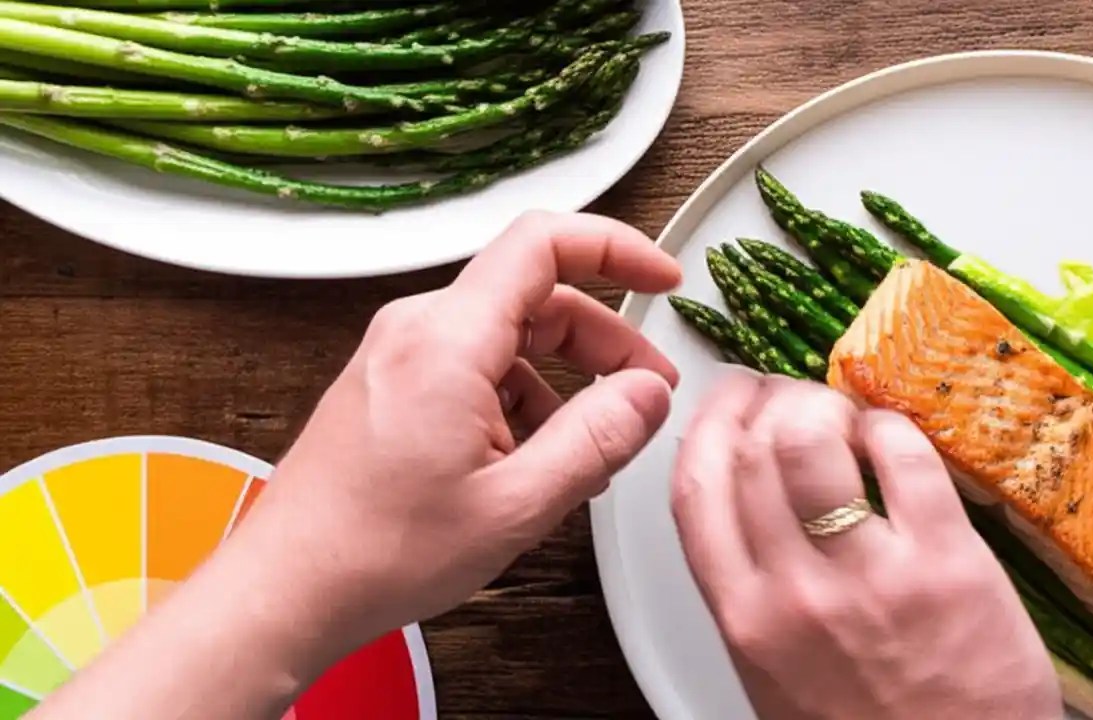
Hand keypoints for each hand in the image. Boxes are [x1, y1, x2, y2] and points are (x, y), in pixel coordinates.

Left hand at [32, 212, 682, 719]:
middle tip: (645, 392)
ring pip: (507, 334)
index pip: (544, 244)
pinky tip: (534, 456)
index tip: (662, 276)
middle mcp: (416, 331)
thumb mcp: (515, 506)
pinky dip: (520, 396)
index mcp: (446, 341)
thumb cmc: (376, 552)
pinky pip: (474, 365)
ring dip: (562, 377)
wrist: (286, 589)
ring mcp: (398, 355)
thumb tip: (648, 394)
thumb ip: (596, 440)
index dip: (615, 248)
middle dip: (603, 339)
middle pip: (535, 294)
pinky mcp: (391, 384)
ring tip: (589, 444)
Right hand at [671, 373, 1060, 719]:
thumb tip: (741, 494)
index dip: (708, 423)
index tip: (728, 399)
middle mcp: (794, 591)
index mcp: (743, 618)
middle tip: (788, 394)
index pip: (696, 487)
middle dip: (767, 399)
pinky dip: (890, 427)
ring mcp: (871, 574)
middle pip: (752, 449)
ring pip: (813, 441)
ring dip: (821, 406)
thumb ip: (748, 589)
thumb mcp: (771, 671)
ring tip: (840, 416)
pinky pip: (906, 456)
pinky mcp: (949, 563)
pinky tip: (891, 437)